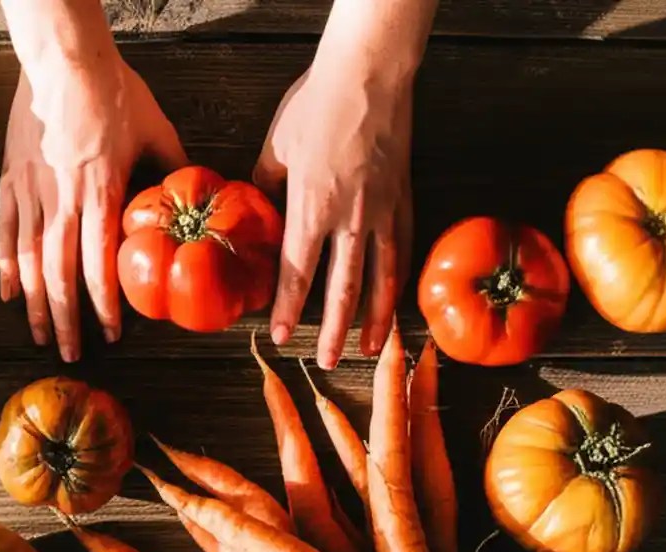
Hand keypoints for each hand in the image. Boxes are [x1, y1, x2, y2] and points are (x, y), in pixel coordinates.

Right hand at [0, 56, 185, 361]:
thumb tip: (192, 198)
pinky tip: (10, 293)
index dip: (104, 304)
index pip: (99, 263)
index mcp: (102, 192)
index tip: (111, 334)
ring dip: (36, 303)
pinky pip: (5, 230)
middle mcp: (63, 199)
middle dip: (66, 319)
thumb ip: (173, 168)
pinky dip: (7, 264)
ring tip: (40, 336)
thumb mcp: (157, 130)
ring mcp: (32, 190)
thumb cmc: (113, 91)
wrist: (65, 60)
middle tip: (72, 354)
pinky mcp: (11, 178)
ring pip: (30, 259)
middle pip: (60, 273)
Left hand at [253, 61, 414, 369]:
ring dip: (374, 319)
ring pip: (382, 279)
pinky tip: (394, 302)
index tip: (282, 335)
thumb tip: (260, 216)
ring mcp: (383, 212)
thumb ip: (266, 189)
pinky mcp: (404, 200)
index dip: (288, 309)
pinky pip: (403, 252)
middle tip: (328, 361)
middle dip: (334, 331)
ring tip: (370, 349)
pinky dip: (399, 282)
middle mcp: (350, 219)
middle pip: (343, 290)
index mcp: (311, 207)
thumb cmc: (316, 106)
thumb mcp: (275, 148)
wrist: (369, 76)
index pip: (297, 273)